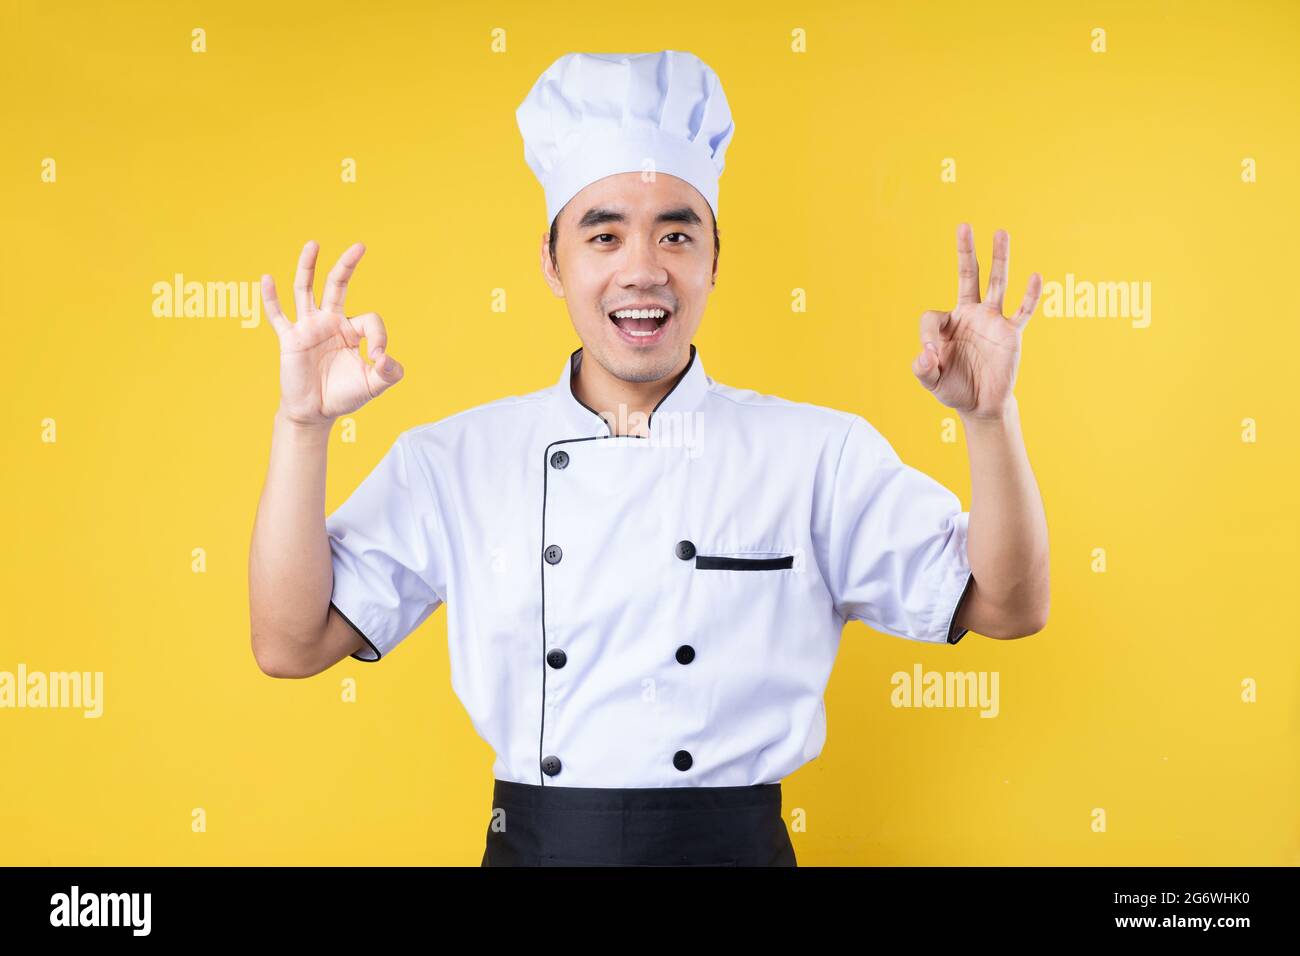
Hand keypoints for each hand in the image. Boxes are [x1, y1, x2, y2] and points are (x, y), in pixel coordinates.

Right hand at [262, 241, 403, 426]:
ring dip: (308, 267)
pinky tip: (266, 279)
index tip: (379, 359)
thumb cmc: (344, 395)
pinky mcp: (290, 338)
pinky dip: (271, 298)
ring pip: (306, 291)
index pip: (370, 320)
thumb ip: (389, 372)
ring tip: (313, 245)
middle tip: (360, 246)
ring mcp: (308, 327)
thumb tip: (385, 358)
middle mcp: (330, 322)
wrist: (315, 413)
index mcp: (352, 330)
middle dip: (347, 266)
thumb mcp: (374, 385)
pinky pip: (278, 316)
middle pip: (337, 286)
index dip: (380, 337)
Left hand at [912, 224, 1040, 419]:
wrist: (981, 404)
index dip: (926, 336)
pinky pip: (1022, 311)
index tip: (930, 355)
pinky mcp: (1010, 333)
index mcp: (947, 325)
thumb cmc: (954, 389)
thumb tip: (927, 353)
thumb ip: (922, 369)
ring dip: (998, 259)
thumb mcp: (931, 382)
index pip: (931, 317)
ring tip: (1000, 232)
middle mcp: (969, 315)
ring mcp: (991, 321)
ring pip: (996, 283)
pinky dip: (1029, 295)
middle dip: (965, 253)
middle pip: (967, 277)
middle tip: (964, 226)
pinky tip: (1035, 277)